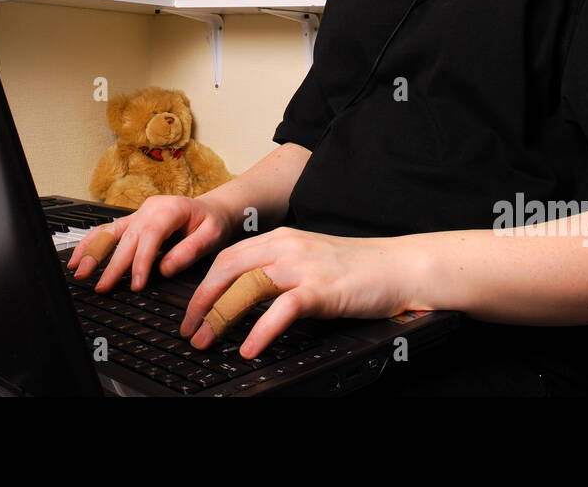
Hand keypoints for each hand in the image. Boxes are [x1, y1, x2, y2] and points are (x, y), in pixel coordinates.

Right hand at [66, 195, 234, 291]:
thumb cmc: (213, 223)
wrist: (212, 209)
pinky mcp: (133, 221)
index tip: (136, 284)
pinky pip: (109, 231)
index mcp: (170, 209)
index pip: (150, 236)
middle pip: (127, 237)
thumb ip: (190, 251)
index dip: (141, 261)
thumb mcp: (213, 235)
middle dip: (112, 264)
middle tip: (101, 286)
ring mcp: (139, 214)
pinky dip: (92, 243)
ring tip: (79, 271)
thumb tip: (165, 269)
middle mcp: (150, 209)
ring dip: (93, 251)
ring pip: (111, 231)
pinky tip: (78, 257)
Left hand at [179, 227, 410, 359]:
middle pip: (227, 269)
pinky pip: (281, 309)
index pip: (228, 257)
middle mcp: (286, 247)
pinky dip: (260, 331)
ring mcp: (303, 266)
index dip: (204, 285)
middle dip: (202, 301)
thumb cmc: (355, 269)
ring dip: (221, 317)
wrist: (397, 266)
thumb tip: (244, 296)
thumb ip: (277, 269)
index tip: (192, 311)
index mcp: (280, 238)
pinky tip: (249, 349)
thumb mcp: (308, 259)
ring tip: (208, 340)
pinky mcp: (321, 289)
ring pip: (246, 287)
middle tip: (190, 330)